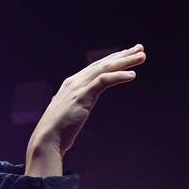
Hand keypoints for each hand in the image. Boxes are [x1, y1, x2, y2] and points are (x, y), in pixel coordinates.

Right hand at [26, 43, 146, 176]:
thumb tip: (80, 107)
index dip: (113, 59)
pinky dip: (118, 76)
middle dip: (123, 55)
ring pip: (105, 68)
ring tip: (141, 56)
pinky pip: (103, 81)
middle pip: (103, 63)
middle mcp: (75, 81)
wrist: (47, 139)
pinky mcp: (82, 96)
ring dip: (125, 61)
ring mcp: (78, 87)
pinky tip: (132, 74)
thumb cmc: (58, 131)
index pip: (96, 67)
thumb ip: (77, 105)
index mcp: (73, 84)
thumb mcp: (70, 113)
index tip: (128, 54)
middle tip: (140, 48)